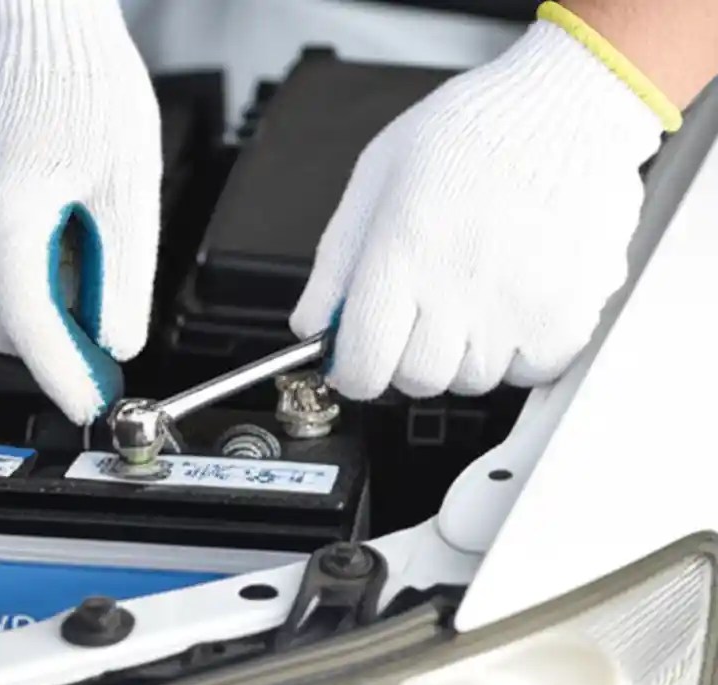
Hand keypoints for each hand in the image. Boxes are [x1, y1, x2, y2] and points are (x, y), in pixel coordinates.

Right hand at [0, 0, 161, 424]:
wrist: (30, 19)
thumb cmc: (79, 80)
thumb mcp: (128, 183)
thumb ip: (123, 272)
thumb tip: (117, 337)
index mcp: (8, 215)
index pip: (28, 327)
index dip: (62, 375)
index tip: (88, 399)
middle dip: (37, 341)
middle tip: (89, 331)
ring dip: (17, 298)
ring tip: (68, 255)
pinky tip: (32, 227)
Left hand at [290, 20, 666, 399]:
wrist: (568, 106)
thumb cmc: (472, 131)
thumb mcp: (376, 178)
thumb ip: (336, 261)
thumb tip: (313, 326)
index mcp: (402, 250)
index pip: (363, 363)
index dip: (352, 371)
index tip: (356, 360)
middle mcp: (459, 287)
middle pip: (417, 380)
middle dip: (407, 356)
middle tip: (420, 313)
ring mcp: (518, 307)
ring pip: (472, 380)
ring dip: (463, 353)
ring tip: (472, 291)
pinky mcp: (568, 315)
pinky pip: (529, 372)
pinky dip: (517, 351)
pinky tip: (512, 301)